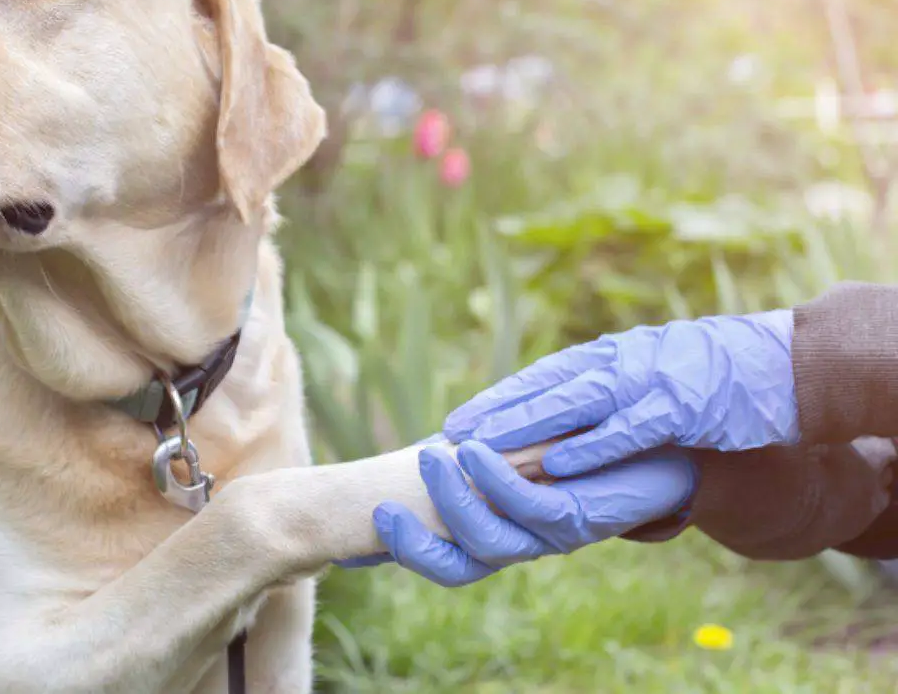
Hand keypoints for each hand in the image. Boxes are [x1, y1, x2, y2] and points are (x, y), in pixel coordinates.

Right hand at [361, 442, 695, 586]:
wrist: (660, 441)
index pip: (437, 555)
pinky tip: (474, 447)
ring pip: (486, 545)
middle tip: (382, 512)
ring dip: (453, 504)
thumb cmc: (580, 439)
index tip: (347, 550)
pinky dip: (495, 482)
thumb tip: (408, 455)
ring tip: (434, 459)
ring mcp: (546, 535)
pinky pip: (527, 511)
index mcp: (494, 527)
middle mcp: (516, 542)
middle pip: (455, 568)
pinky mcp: (578, 517)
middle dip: (413, 547)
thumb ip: (471, 452)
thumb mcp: (515, 445)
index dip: (395, 553)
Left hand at [443, 310, 797, 477]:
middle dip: (496, 411)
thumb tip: (563, 423)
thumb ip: (608, 389)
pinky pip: (626, 429)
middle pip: (546, 386)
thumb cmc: (714, 373)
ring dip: (525, 425)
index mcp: (613, 356)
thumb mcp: (651, 370)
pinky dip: (590, 445)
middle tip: (450, 435)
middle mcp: (622, 362)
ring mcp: (649, 382)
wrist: (786, 363)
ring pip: (574, 402)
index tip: (458, 422)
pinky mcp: (680, 407)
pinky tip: (555, 464)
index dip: (499, 398)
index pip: (544, 376)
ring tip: (482, 447)